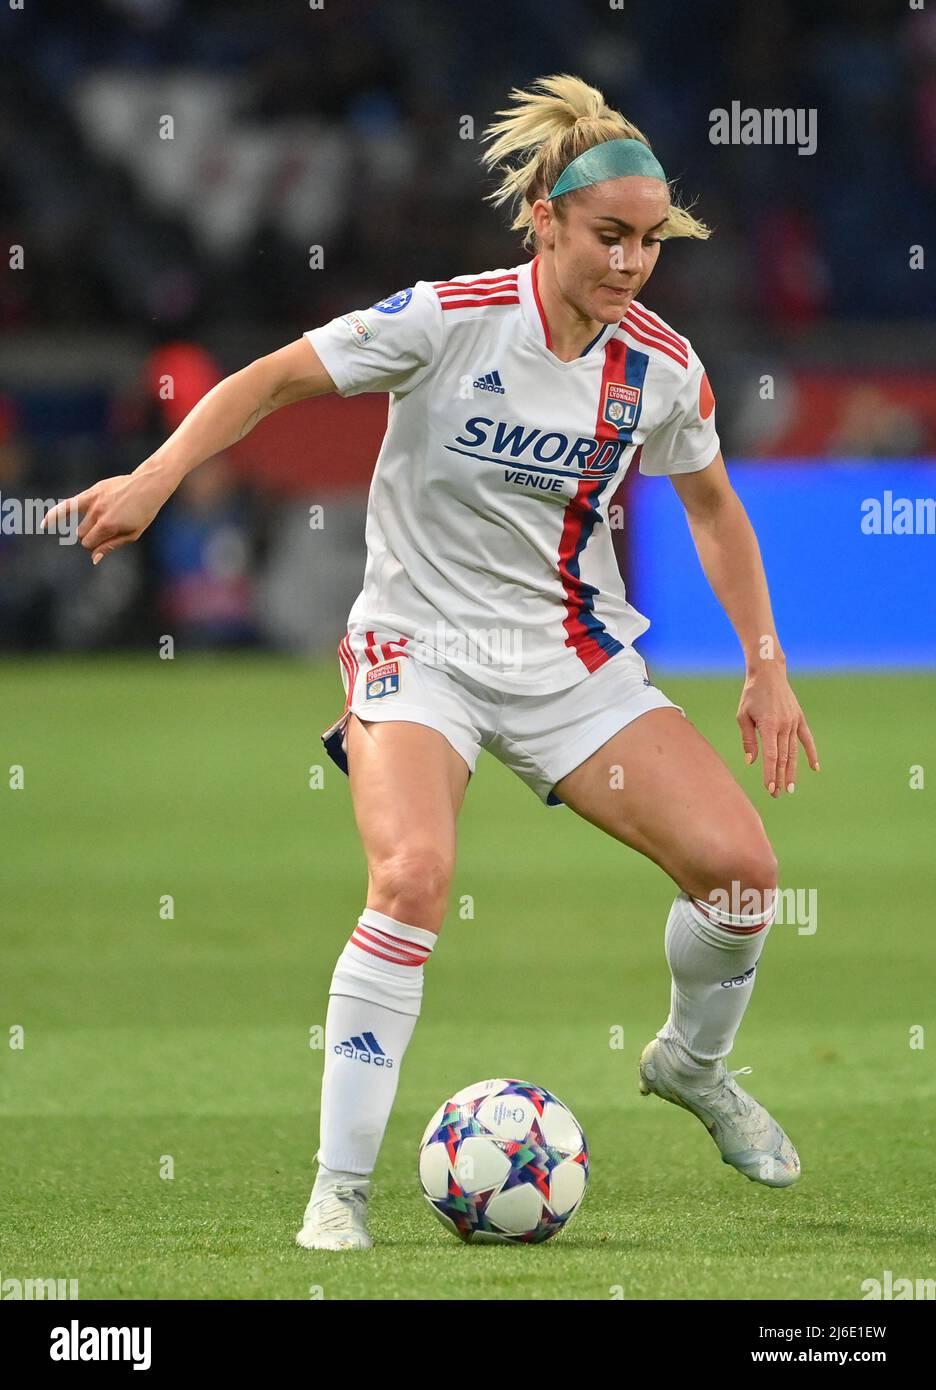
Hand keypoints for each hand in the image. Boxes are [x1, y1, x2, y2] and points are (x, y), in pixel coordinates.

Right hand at [41, 467, 173, 564]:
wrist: (148, 485)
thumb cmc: (143, 512)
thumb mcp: (133, 534)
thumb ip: (111, 546)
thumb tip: (94, 559)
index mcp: (108, 525)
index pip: (89, 544)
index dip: (95, 546)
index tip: (106, 541)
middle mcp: (98, 513)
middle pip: (82, 534)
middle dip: (91, 537)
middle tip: (108, 532)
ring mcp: (94, 501)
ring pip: (79, 525)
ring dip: (86, 528)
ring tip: (102, 522)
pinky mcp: (92, 492)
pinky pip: (68, 505)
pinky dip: (55, 515)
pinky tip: (44, 524)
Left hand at [737, 663, 819, 796]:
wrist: (768, 674)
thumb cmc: (751, 695)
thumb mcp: (743, 716)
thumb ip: (748, 739)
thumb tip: (751, 761)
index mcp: (769, 725)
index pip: (771, 756)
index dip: (771, 774)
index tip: (770, 789)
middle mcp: (784, 725)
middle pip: (783, 758)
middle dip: (780, 778)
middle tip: (777, 795)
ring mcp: (794, 722)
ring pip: (794, 752)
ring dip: (792, 771)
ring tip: (790, 788)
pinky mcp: (799, 718)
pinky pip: (807, 739)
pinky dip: (812, 753)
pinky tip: (815, 768)